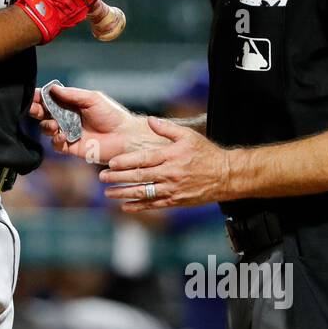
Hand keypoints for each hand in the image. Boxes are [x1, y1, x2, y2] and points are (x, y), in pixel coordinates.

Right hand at [29, 83, 152, 163]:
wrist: (124, 137)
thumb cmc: (112, 115)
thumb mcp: (92, 99)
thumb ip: (71, 94)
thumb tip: (52, 89)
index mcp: (71, 103)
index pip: (50, 98)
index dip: (39, 97)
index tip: (32, 95)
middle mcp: (67, 117)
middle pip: (44, 113)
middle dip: (36, 110)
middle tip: (33, 109)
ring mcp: (67, 132)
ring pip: (47, 129)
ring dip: (46, 126)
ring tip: (54, 125)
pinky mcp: (70, 147)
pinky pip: (55, 144)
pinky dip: (56, 140)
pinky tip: (63, 136)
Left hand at [99, 117, 235, 210]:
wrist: (225, 175)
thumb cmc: (206, 153)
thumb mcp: (188, 136)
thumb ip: (166, 129)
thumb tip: (149, 121)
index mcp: (170, 156)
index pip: (142, 159)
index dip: (124, 162)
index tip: (110, 164)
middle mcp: (169, 174)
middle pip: (138, 177)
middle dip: (118, 178)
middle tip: (101, 178)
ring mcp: (172, 189)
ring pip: (143, 193)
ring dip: (123, 193)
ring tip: (108, 193)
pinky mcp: (176, 201)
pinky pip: (154, 205)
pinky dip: (139, 207)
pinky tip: (126, 207)